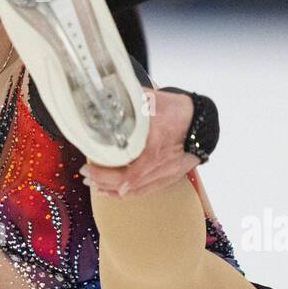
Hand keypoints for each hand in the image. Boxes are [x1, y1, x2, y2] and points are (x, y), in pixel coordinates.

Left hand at [79, 88, 201, 196]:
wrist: (201, 121)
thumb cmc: (177, 110)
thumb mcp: (153, 100)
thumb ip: (130, 100)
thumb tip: (105, 95)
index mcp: (157, 145)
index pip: (133, 169)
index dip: (110, 175)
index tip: (91, 170)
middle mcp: (162, 164)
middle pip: (130, 183)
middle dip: (104, 181)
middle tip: (85, 173)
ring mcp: (166, 174)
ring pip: (136, 190)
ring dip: (112, 190)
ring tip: (93, 184)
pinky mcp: (168, 178)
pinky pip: (145, 191)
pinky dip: (127, 193)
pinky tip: (112, 192)